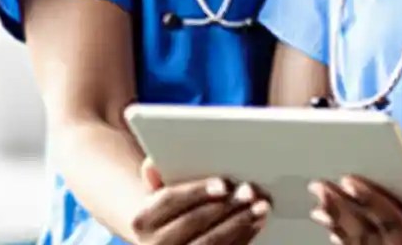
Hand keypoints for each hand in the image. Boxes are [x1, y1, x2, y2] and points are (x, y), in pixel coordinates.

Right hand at [131, 158, 271, 244]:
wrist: (166, 241)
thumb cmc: (170, 212)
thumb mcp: (159, 194)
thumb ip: (158, 177)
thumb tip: (152, 164)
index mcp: (142, 220)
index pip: (169, 200)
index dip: (197, 191)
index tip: (223, 184)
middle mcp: (154, 244)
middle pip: (193, 222)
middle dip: (224, 206)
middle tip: (248, 192)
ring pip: (210, 242)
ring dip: (239, 223)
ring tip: (260, 207)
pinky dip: (243, 238)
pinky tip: (255, 223)